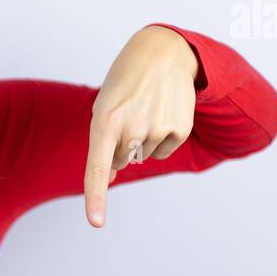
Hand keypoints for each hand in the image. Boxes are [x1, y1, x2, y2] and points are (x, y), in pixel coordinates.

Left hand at [83, 25, 198, 227]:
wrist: (162, 53)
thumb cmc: (124, 85)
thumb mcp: (104, 109)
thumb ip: (102, 146)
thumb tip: (109, 178)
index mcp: (104, 122)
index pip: (97, 167)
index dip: (96, 196)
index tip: (96, 222)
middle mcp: (132, 128)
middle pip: (120, 162)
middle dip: (120, 147)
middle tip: (126, 116)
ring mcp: (158, 129)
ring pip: (143, 157)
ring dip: (142, 140)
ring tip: (145, 109)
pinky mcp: (180, 129)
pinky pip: (163, 152)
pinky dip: (160, 138)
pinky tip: (161, 113)